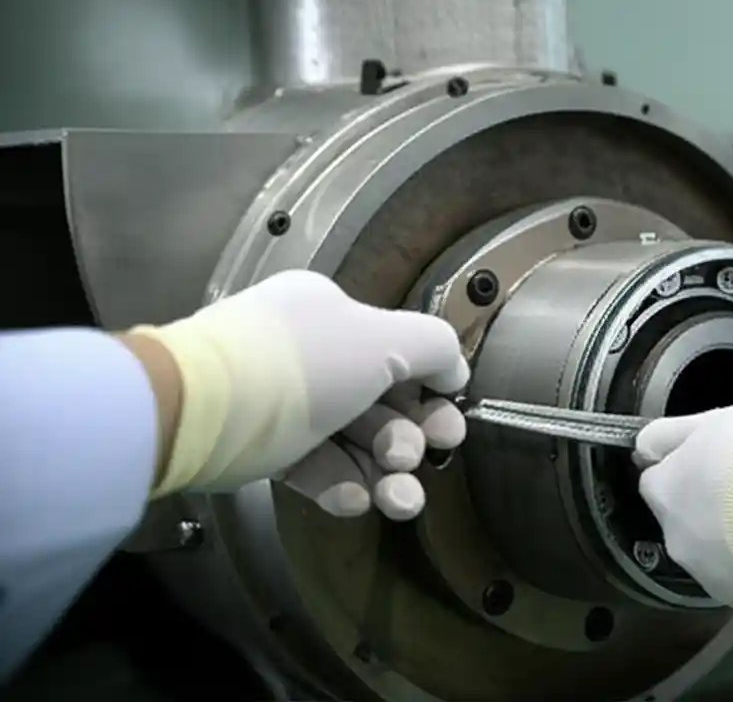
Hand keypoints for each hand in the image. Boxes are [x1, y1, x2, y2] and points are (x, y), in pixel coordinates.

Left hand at [131, 270, 468, 518]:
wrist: (197, 411)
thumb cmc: (295, 367)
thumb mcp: (382, 341)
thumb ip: (435, 347)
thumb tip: (455, 367)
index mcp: (331, 314)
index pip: (397, 352)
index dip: (431, 391)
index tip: (449, 426)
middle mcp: (306, 353)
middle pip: (379, 401)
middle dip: (409, 437)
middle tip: (419, 456)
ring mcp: (280, 402)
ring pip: (349, 440)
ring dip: (385, 472)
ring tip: (400, 499)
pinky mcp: (258, 448)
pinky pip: (313, 466)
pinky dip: (340, 484)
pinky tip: (355, 499)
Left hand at [634, 407, 732, 619]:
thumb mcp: (715, 420)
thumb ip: (669, 434)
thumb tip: (644, 446)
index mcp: (664, 493)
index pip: (655, 479)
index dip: (681, 466)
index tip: (710, 461)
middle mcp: (676, 539)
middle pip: (681, 518)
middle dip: (705, 506)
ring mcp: (708, 575)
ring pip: (711, 552)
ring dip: (730, 538)